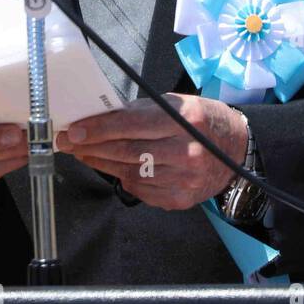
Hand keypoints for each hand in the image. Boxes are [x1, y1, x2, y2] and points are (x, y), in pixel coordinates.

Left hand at [55, 94, 246, 210]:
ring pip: (129, 172)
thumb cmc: (201, 121)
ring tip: (83, 153)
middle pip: (126, 150)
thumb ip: (140, 111)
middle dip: (91, 146)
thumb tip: (99, 118)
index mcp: (184, 120)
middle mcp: (186, 151)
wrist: (236, 149)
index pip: (131, 124)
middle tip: (67, 142)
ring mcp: (183, 179)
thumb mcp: (176, 104)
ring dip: (100, 162)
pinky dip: (122, 177)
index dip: (98, 128)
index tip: (75, 130)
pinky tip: (112, 167)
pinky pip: (140, 189)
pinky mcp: (179, 199)